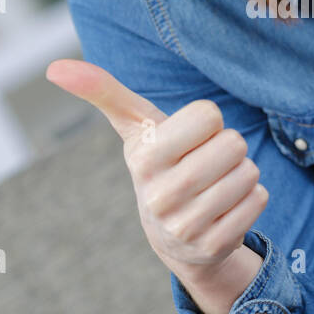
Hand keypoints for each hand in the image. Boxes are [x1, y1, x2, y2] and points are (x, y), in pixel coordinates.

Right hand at [44, 59, 268, 278]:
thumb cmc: (159, 162)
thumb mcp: (134, 127)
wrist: (173, 236)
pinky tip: (227, 207)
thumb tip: (54, 67)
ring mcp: (188, 226)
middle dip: (228, 147)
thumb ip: (103, 91)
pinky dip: (251, 198)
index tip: (188, 139)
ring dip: (242, 172)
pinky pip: (259, 199)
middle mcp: (161, 196)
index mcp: (143, 158)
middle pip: (234, 143)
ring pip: (249, 172)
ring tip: (215, 184)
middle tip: (205, 163)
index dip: (207, 122)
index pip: (209, 114)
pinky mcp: (215, 245)